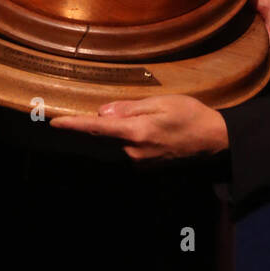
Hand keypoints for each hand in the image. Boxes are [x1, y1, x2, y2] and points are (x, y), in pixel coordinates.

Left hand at [49, 94, 228, 162]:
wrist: (215, 140)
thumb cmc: (191, 115)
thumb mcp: (161, 103)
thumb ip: (129, 108)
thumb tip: (102, 113)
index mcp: (136, 133)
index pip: (97, 128)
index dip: (74, 125)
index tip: (54, 123)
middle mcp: (134, 152)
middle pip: (107, 135)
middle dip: (104, 122)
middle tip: (124, 107)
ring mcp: (140, 163)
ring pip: (120, 141)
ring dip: (124, 129)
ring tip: (153, 117)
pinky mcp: (147, 167)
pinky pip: (131, 148)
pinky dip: (133, 137)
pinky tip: (155, 129)